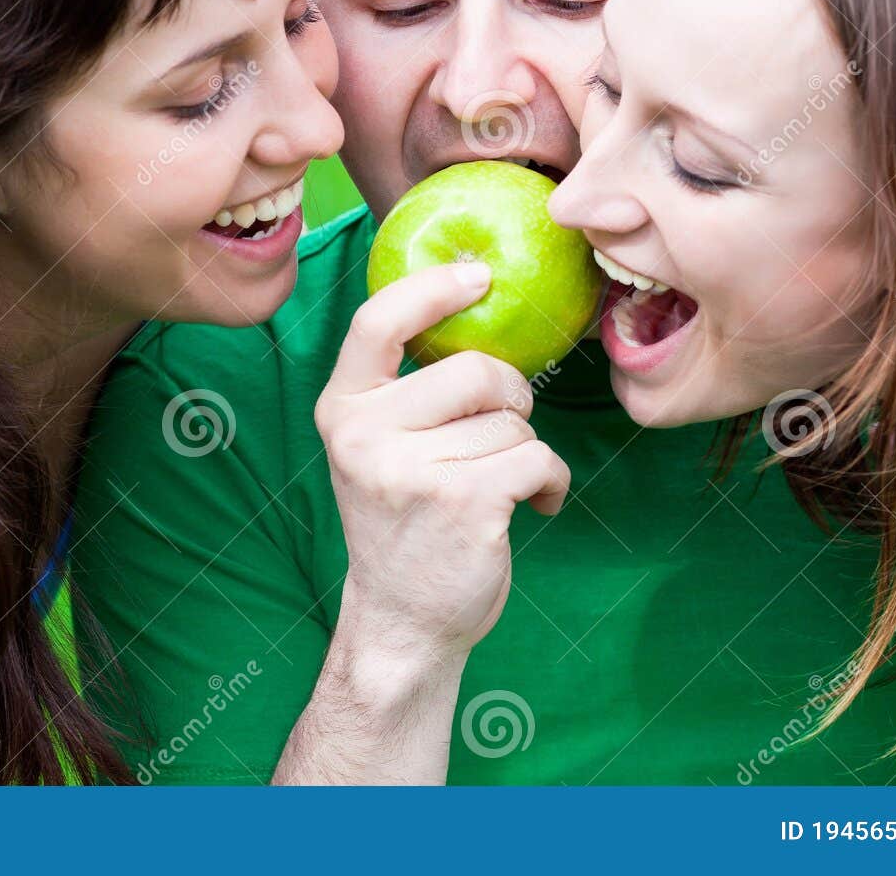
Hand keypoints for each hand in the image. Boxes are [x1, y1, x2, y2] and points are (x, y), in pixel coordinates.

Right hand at [315, 262, 570, 664]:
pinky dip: (552, 480)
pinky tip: (537, 504)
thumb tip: (474, 302)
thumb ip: (405, 389)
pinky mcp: (464, 504)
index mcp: (343, 410)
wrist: (403, 620)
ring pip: (512, 420)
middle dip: (510, 395)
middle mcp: (366, 436)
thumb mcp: (379, 446)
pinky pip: (538, 458)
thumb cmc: (405, 521)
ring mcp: (412, 471)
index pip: (378, 321)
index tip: (479, 275)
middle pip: (471, 369)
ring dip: (527, 448)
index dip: (434, 287)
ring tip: (506, 484)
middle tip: (506, 428)